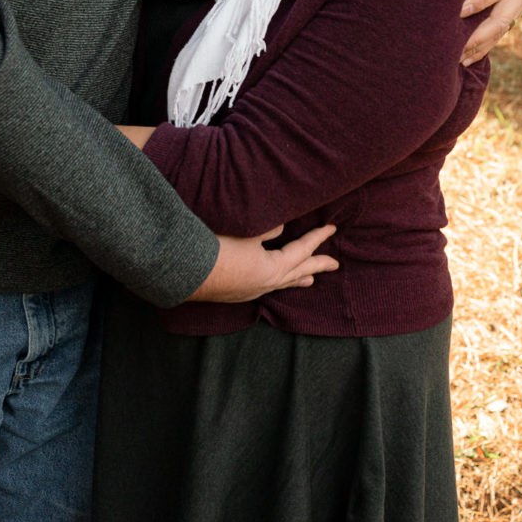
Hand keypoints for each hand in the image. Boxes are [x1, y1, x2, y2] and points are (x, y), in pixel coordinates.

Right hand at [189, 224, 338, 304]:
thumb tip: (281, 229)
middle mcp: (266, 283)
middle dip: (317, 265)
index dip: (317, 237)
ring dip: (298, 278)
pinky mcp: (236, 293)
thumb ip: (268, 229)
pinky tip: (271, 283)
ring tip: (310, 280)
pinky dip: (277, 283)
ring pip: (282, 284)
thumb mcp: (246, 232)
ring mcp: (251, 291)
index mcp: (273, 268)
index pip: (302, 250)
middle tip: (335, 265)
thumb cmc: (217, 249)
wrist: (186, 273)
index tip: (332, 228)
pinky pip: (266, 287)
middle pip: (298, 272)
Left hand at [456, 0, 521, 65]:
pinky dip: (482, 48)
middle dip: (480, 33)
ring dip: (479, 46)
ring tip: (455, 59)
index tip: (460, 9)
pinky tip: (463, 61)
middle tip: (455, 46)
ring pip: (501, 30)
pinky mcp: (509, 14)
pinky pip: (497, 35)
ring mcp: (518, 4)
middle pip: (503, 15)